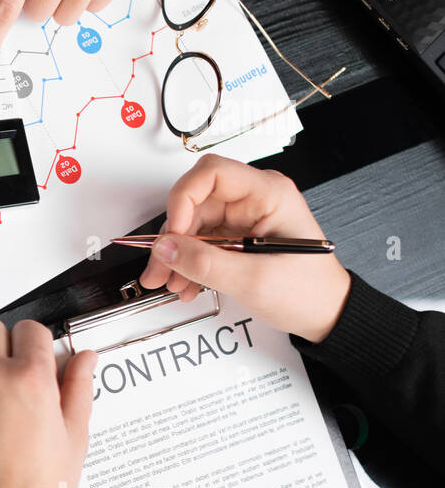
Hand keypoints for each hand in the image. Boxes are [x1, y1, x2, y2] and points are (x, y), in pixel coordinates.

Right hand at [138, 154, 352, 342]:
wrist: (326, 314)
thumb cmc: (309, 292)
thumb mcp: (253, 280)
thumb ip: (204, 263)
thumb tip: (166, 248)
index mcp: (268, 195)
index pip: (212, 174)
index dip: (184, 198)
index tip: (174, 232)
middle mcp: (254, 200)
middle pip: (194, 203)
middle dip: (173, 237)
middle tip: (161, 266)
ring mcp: (243, 218)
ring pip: (191, 224)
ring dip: (176, 254)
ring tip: (171, 282)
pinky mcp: (235, 236)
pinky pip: (200, 242)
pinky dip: (187, 262)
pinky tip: (186, 283)